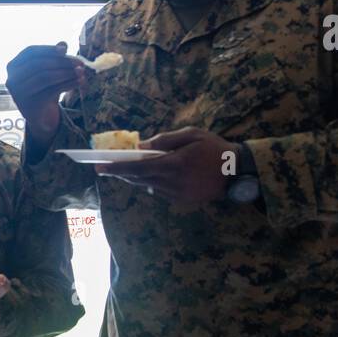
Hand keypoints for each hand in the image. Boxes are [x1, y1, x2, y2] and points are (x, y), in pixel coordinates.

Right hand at [5, 43, 84, 147]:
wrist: (40, 116)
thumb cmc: (43, 88)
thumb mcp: (47, 71)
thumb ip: (53, 57)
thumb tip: (63, 43)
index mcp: (13, 66)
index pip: (30, 52)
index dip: (47, 49)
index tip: (65, 49)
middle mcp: (12, 79)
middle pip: (38, 64)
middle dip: (61, 62)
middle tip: (80, 63)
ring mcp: (19, 93)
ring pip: (45, 77)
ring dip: (66, 73)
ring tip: (81, 72)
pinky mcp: (30, 105)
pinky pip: (51, 91)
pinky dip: (67, 84)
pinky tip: (79, 82)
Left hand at [94, 127, 235, 205]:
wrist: (238, 171)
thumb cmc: (214, 148)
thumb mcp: (192, 134)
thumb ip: (165, 140)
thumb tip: (141, 146)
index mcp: (174, 163)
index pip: (137, 167)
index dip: (117, 168)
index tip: (100, 167)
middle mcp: (172, 182)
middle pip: (138, 179)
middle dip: (120, 173)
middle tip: (105, 168)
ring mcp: (177, 194)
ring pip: (148, 186)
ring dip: (136, 178)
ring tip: (125, 170)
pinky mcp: (182, 201)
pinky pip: (160, 192)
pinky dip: (152, 183)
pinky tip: (150, 176)